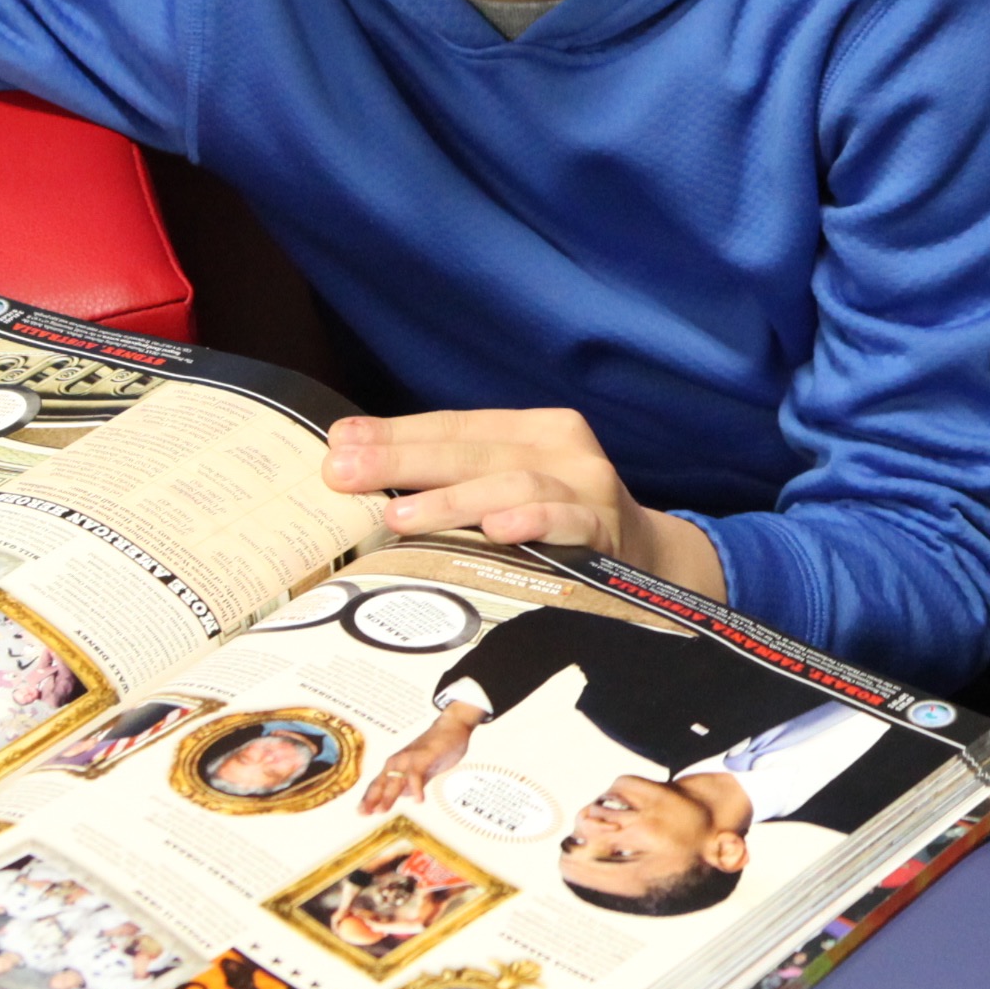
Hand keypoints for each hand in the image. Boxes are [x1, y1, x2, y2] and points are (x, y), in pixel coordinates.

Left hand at [321, 409, 725, 602]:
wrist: (651, 563)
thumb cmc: (560, 523)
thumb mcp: (511, 486)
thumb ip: (447, 475)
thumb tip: (349, 456)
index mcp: (535, 428)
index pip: (456, 425)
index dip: (395, 434)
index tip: (338, 446)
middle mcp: (565, 448)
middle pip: (475, 450)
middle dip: (404, 461)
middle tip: (345, 473)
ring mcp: (589, 488)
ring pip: (515, 483)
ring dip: (455, 500)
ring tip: (399, 517)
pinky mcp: (609, 532)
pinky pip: (568, 523)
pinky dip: (534, 522)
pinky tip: (497, 531)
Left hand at [362, 703, 481, 816]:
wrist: (452, 726)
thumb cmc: (437, 748)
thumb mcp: (423, 771)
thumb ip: (413, 783)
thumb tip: (404, 796)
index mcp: (396, 766)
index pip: (378, 785)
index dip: (368, 798)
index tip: (360, 812)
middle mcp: (398, 762)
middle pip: (381, 783)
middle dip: (371, 799)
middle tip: (363, 813)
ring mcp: (410, 759)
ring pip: (395, 780)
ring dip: (387, 796)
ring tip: (381, 811)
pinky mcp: (424, 756)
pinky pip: (416, 774)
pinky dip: (416, 788)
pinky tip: (419, 801)